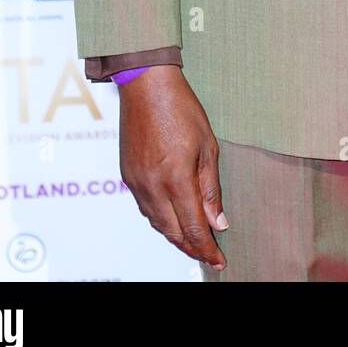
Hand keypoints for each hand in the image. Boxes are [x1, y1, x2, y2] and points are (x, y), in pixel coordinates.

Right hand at [118, 66, 227, 269]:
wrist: (146, 86)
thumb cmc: (180, 109)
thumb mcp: (207, 146)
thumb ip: (211, 188)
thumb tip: (218, 222)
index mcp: (176, 179)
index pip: (193, 228)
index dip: (207, 248)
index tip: (219, 260)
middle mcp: (153, 186)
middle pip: (172, 233)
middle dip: (191, 248)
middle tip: (208, 255)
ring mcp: (137, 183)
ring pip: (156, 224)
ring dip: (175, 237)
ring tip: (193, 242)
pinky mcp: (128, 176)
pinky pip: (145, 208)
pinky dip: (160, 220)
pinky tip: (172, 219)